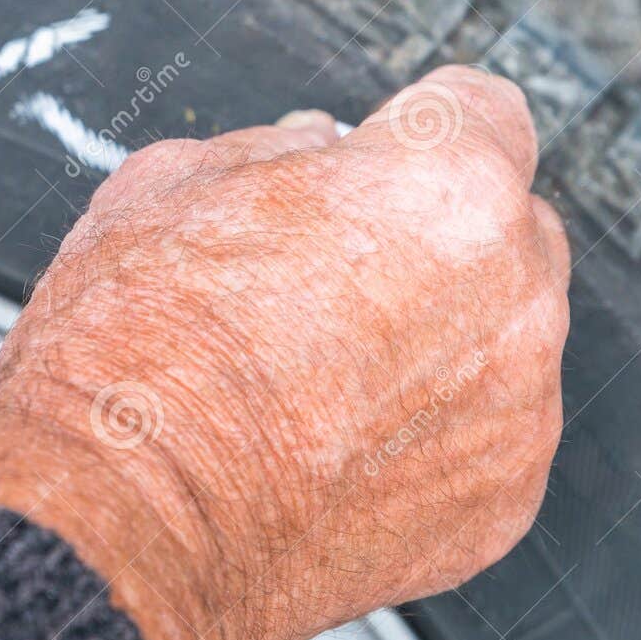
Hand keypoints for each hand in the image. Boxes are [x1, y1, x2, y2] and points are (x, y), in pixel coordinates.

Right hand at [0, 65, 569, 639]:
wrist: (120, 531)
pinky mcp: (504, 502)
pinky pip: (488, 439)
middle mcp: (514, 292)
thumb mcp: (173, 185)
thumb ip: (282, 148)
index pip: (485, 109)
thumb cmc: (133, 359)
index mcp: (446, 184)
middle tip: (337, 281)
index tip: (383, 158)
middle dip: (439, 239)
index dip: (415, 130)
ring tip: (324, 384)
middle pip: (510, 227)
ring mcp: (520, 407)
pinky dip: (434, 440)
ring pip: (504, 339)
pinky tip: (338, 453)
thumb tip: (322, 150)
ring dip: (441, 343)